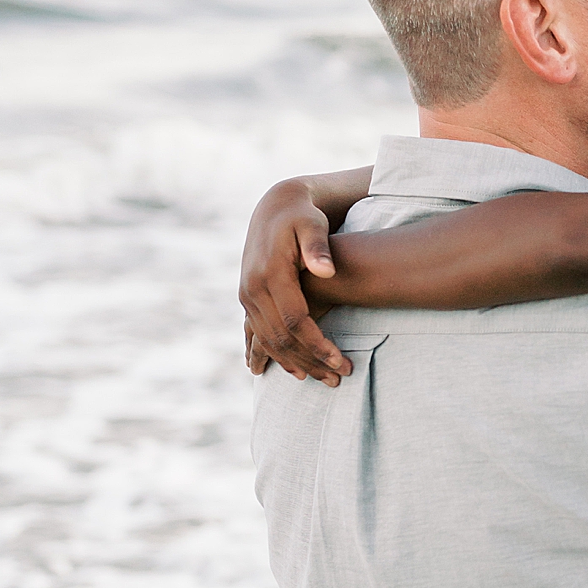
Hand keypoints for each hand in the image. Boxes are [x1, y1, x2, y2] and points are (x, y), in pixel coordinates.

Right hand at [240, 180, 352, 385]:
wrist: (275, 208)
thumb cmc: (303, 216)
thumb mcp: (313, 224)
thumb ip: (318, 246)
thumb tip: (326, 270)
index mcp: (270, 273)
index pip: (294, 320)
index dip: (317, 344)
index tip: (341, 361)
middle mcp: (253, 288)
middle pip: (281, 338)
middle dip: (311, 361)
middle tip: (339, 379)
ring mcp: (247, 296)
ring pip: (269, 341)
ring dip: (295, 364)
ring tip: (324, 379)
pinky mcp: (248, 300)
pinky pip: (259, 335)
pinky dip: (275, 356)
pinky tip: (293, 371)